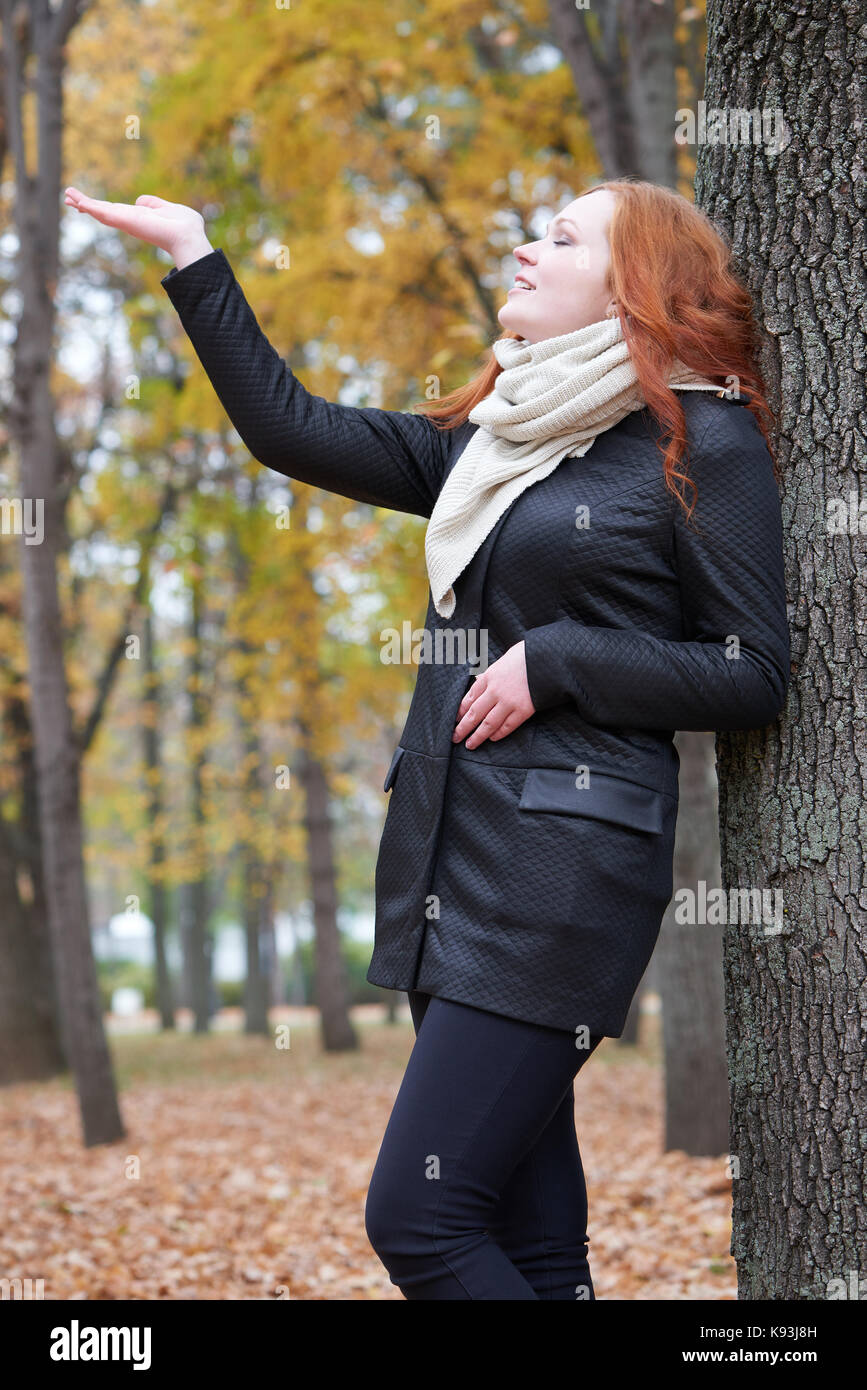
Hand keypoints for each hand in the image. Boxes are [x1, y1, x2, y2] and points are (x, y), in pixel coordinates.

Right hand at [64, 186, 211, 262]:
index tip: (87, 203)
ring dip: (83, 203)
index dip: (101, 206)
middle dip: (86, 205)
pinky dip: (88, 205)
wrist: (186, 236)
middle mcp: (130, 221)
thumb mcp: (168, 208)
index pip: (116, 211)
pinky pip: (102, 211)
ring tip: (67, 195)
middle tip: (68, 198)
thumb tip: (140, 201)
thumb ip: (155, 204)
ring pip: (100, 211)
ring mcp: (126, 222)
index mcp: (139, 218)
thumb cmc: (184, 225)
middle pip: (103, 212)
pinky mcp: (124, 220)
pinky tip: (75, 199)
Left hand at [452, 641, 535, 748]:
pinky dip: (499, 733)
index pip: (469, 698)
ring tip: (470, 745)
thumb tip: (479, 680)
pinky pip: (508, 726)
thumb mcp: (503, 659)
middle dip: (463, 728)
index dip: (460, 711)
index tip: (455, 720)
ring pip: (488, 724)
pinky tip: (492, 738)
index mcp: (488, 677)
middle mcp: (495, 691)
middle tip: (454, 738)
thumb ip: (491, 673)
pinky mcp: (523, 710)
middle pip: (474, 714)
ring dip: (477, 736)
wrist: (549, 658)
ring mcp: (509, 702)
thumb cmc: (526, 655)